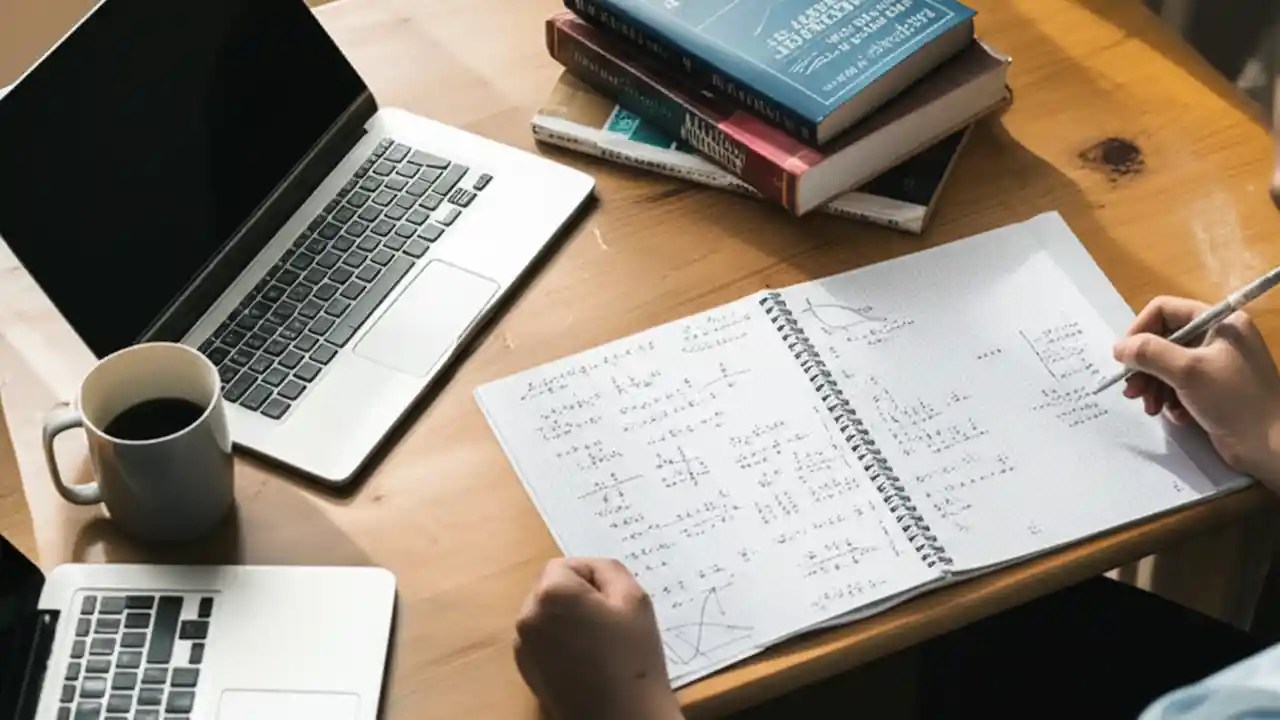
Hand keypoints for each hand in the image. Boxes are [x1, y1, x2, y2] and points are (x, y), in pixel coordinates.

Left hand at [515, 557, 682, 719]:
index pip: (568, 565)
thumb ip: (609, 569)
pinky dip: (559, 641)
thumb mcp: (634, 598)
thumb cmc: (631, 657)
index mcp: (551, 593)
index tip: (614, 605)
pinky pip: (541, 639)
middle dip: (577, 597)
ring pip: (546, 613)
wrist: (619, 718)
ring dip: (567, 618)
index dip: (594, 579)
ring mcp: (522, 645)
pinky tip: (583, 661)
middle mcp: (527, 615)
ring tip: (597, 644)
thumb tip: (590, 571)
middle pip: (552, 588)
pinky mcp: (525, 669)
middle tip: (608, 623)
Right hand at [1113, 296, 1279, 487]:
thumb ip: (1149, 353)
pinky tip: (1176, 415)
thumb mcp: (1188, 371)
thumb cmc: (1234, 400)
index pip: (1165, 310)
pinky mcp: (1213, 389)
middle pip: (1163, 340)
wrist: (1270, 445)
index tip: (1124, 357)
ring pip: (1167, 366)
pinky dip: (1171, 400)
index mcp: (1218, 322)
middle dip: (1144, 367)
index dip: (1140, 330)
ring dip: (1153, 387)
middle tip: (1131, 391)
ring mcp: (1215, 364)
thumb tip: (1118, 348)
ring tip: (1150, 408)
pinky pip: (1178, 386)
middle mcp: (1217, 338)